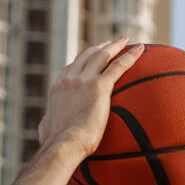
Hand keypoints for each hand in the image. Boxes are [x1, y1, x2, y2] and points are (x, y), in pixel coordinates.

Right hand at [38, 37, 144, 156]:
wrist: (64, 144)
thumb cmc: (55, 143)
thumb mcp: (46, 129)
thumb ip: (47, 123)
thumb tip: (44, 126)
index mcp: (58, 88)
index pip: (71, 68)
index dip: (83, 60)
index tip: (91, 57)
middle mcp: (70, 79)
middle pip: (87, 56)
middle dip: (100, 47)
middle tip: (110, 43)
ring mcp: (84, 80)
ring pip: (102, 55)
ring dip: (115, 45)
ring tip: (126, 40)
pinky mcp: (100, 86)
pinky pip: (118, 66)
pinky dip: (130, 56)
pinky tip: (140, 49)